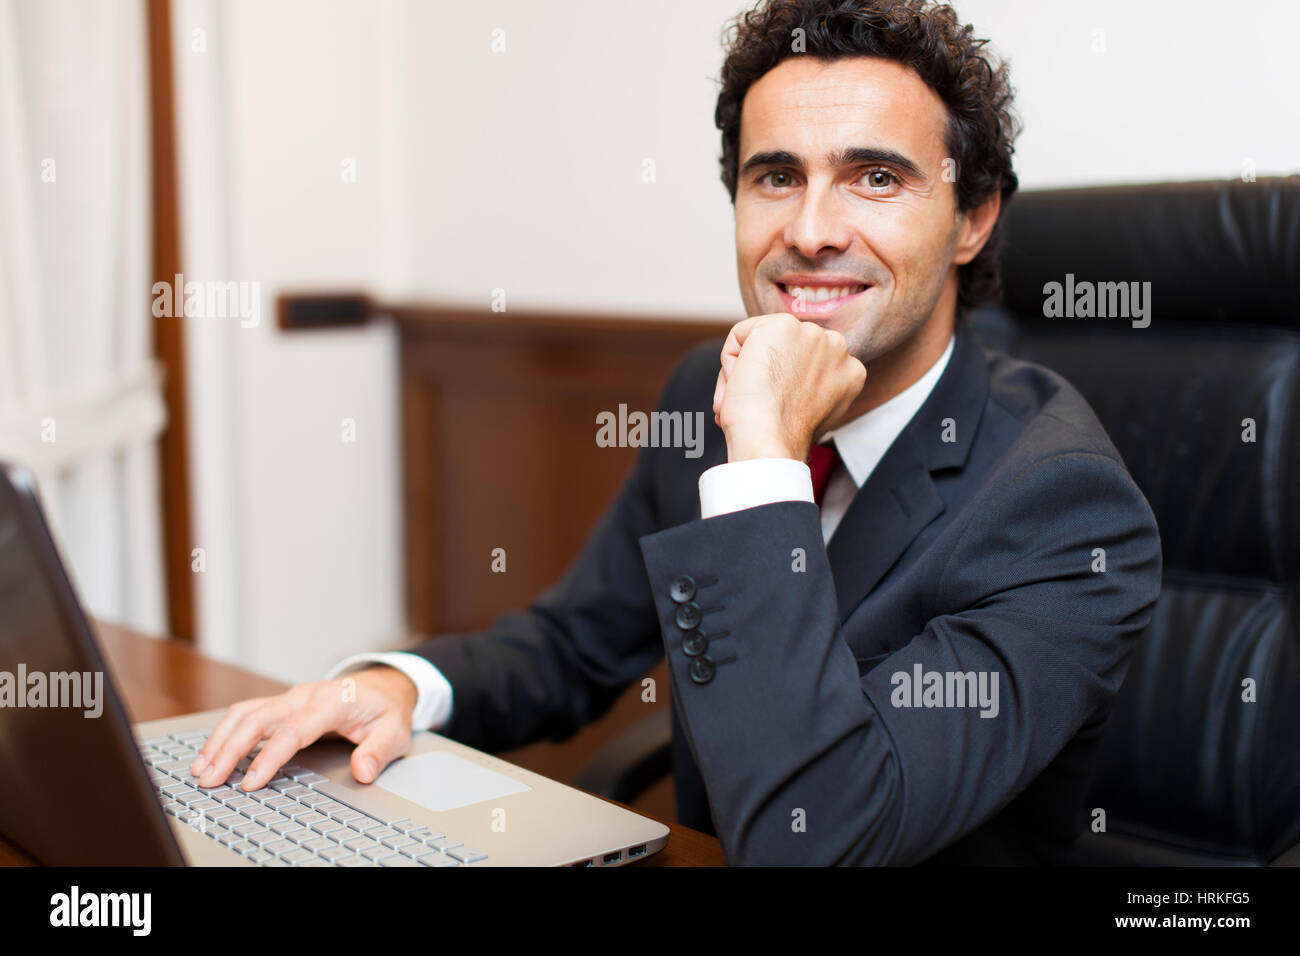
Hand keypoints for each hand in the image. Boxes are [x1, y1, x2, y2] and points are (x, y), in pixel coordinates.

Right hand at [188, 664, 417, 791]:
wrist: (385, 686)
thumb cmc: (386, 710)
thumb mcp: (395, 731)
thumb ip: (378, 751)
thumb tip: (362, 771)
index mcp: (331, 701)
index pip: (293, 730)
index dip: (268, 757)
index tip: (250, 781)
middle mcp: (305, 696)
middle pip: (258, 719)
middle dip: (230, 749)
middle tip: (209, 780)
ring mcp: (291, 697)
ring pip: (246, 713)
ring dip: (221, 739)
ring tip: (201, 769)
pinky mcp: (282, 704)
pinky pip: (248, 713)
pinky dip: (226, 731)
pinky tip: (212, 752)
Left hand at [712, 313, 866, 461]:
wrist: (769, 440)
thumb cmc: (783, 435)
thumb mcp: (814, 410)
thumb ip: (812, 387)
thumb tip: (786, 381)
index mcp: (849, 370)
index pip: (808, 361)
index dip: (784, 384)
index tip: (774, 406)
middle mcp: (837, 346)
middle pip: (787, 348)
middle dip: (768, 372)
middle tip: (757, 402)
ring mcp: (810, 333)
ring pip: (764, 340)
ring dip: (750, 366)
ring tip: (747, 396)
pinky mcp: (781, 326)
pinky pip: (740, 334)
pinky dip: (730, 359)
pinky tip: (739, 383)